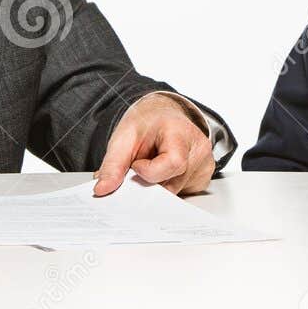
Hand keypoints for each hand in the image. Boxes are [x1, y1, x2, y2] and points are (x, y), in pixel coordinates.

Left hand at [93, 92, 214, 196]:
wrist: (162, 116)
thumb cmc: (147, 124)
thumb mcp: (124, 138)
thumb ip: (112, 165)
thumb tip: (102, 190)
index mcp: (182, 132)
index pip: (173, 163)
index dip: (149, 171)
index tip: (136, 163)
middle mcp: (199, 148)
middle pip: (172, 183)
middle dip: (149, 184)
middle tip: (139, 169)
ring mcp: (205, 163)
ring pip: (176, 192)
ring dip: (158, 186)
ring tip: (152, 165)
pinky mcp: (205, 176)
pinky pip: (182, 192)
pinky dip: (168, 186)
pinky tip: (164, 172)